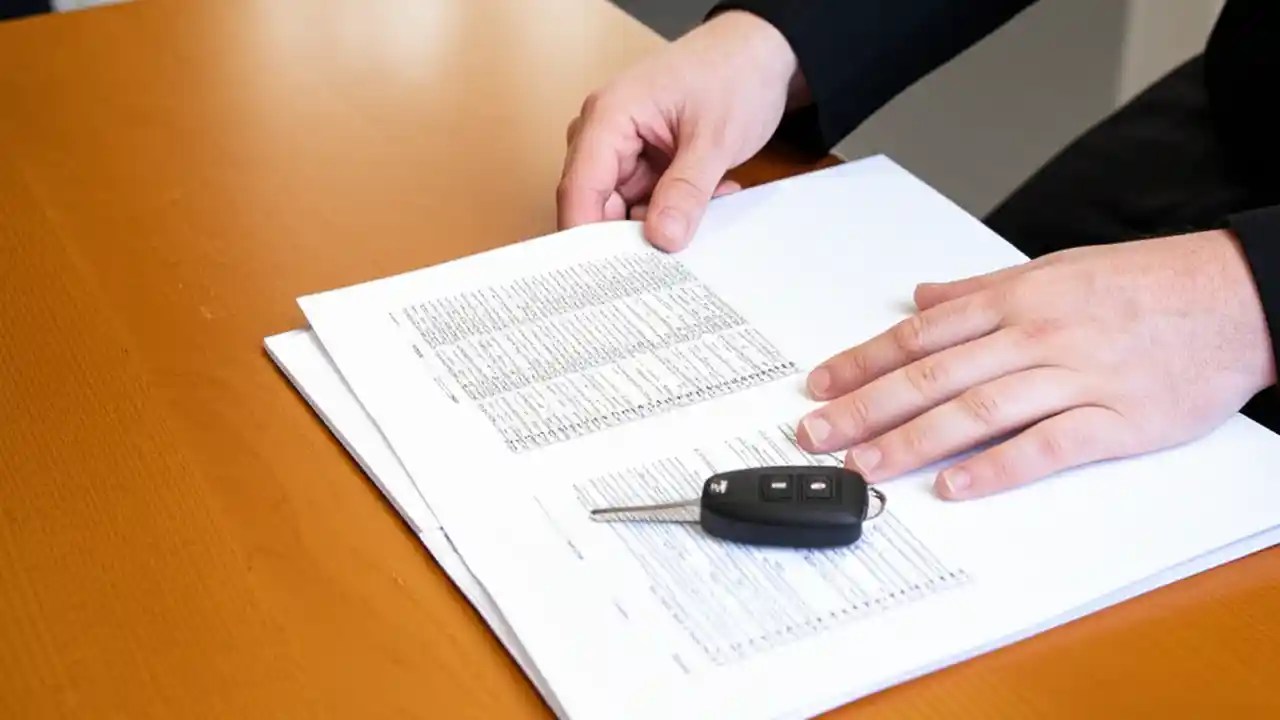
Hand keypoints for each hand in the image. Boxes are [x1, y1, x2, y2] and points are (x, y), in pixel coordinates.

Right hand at [557, 10, 803, 250]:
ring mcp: (622, 148)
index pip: (580, 189)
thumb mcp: (714, 138)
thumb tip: (662, 239)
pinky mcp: (642, 161)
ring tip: (709, 200)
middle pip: (597, 205)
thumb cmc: (733, 72)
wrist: (759, 52)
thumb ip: (687, 191)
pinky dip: (674, 208)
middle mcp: (604, 133)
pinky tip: (709, 194)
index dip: (588, 238)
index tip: (608, 276)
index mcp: (609, 115)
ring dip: (663, 218)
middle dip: (634, 232)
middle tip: (676, 251)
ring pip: (624, 209)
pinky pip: (646, 201)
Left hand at [795, 230, 1275, 499]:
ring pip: (977, 411)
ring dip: (914, 441)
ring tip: (867, 466)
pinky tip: (956, 487)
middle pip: (933, 375)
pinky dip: (998, 467)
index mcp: (1015, 298)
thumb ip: (980, 291)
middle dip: (866, 406)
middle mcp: (1034, 335)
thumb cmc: (1144, 284)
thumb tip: (922, 298)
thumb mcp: (1053, 270)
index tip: (820, 386)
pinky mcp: (1116, 419)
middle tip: (818, 434)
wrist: (1236, 297)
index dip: (862, 362)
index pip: (919, 334)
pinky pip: (1047, 446)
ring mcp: (1074, 377)